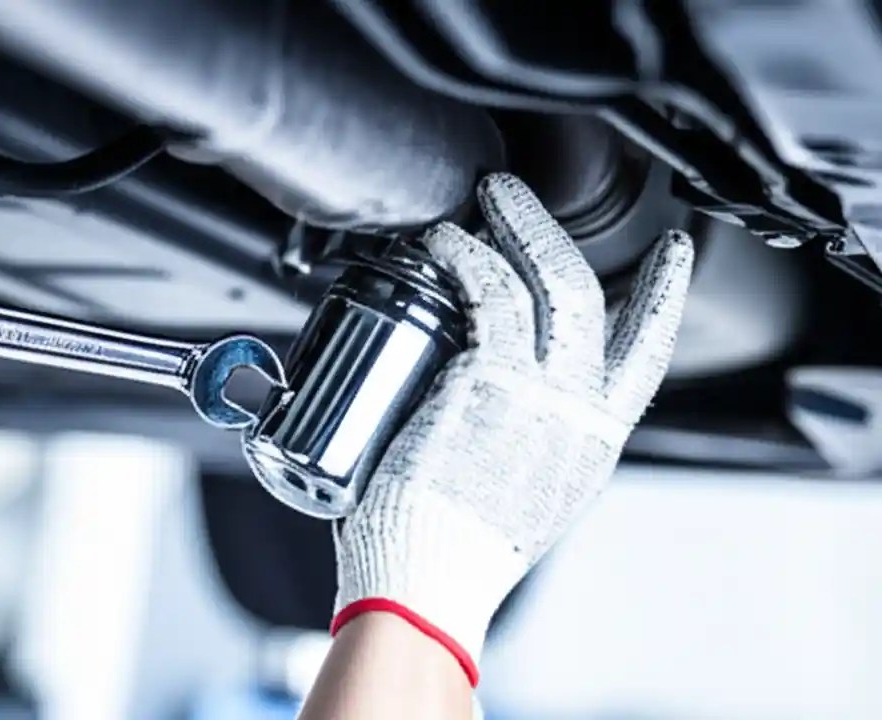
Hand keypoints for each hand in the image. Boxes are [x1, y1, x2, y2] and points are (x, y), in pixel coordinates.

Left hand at [332, 173, 693, 685]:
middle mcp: (580, 414)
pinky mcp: (492, 382)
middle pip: (590, 295)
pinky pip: (488, 292)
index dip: (662, 298)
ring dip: (512, 226)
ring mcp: (542, 394)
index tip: (673, 255)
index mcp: (592, 443)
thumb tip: (485, 398)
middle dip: (551, 233)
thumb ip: (518, 441)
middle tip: (516, 197)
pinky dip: (465, 256)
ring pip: (547, 280)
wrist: (427, 584)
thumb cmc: (446, 552)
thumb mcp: (511, 496)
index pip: (645, 353)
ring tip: (482, 199)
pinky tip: (441, 244)